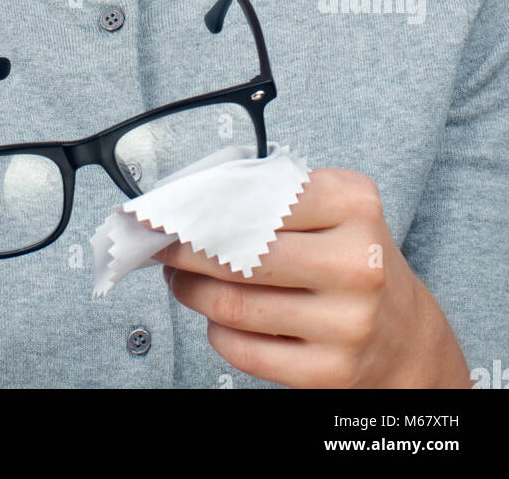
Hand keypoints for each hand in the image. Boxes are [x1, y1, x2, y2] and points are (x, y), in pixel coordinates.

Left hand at [154, 166, 471, 388]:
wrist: (404, 335)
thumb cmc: (352, 257)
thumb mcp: (333, 208)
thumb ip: (275, 194)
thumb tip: (194, 202)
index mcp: (355, 206)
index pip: (259, 197)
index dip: (205, 205)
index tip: (173, 208)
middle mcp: (357, 264)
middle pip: (240, 254)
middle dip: (185, 249)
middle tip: (161, 243)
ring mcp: (346, 323)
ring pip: (233, 306)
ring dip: (191, 289)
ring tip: (180, 277)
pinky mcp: (328, 371)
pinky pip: (244, 350)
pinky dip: (217, 330)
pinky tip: (217, 317)